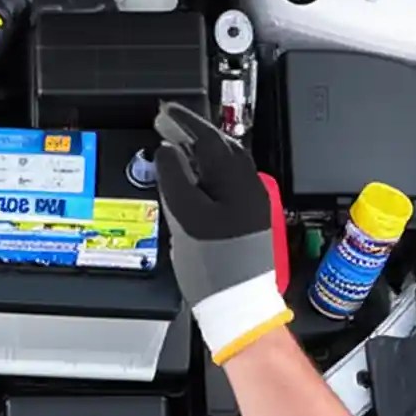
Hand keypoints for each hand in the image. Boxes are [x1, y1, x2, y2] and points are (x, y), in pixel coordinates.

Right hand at [154, 102, 290, 363]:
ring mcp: (250, 204)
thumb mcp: (185, 215)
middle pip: (220, 148)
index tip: (165, 112)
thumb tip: (166, 151)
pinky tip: (189, 177)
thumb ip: (174, 177)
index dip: (184, 122)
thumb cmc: (214, 264)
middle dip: (192, 133)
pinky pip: (224, 183)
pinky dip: (203, 172)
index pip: (209, 139)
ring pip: (223, 165)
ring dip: (198, 152)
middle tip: (166, 123)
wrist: (237, 303)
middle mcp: (249, 188)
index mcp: (237, 182)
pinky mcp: (245, 219)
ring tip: (174, 146)